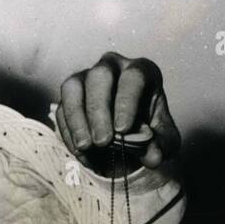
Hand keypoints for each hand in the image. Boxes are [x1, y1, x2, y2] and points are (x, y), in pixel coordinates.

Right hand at [56, 53, 179, 170]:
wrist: (127, 141)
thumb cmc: (148, 132)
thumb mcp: (162, 141)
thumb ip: (161, 146)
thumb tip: (153, 156)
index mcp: (141, 72)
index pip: (133, 77)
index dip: (126, 102)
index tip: (123, 130)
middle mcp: (112, 68)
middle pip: (100, 76)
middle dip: (99, 110)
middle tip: (103, 142)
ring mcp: (86, 79)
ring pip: (73, 87)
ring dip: (77, 118)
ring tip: (86, 147)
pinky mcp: (69, 97)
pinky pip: (62, 109)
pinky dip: (69, 133)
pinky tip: (80, 152)